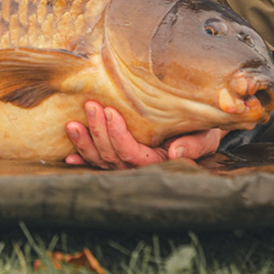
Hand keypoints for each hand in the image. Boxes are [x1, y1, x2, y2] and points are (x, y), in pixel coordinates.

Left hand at [64, 101, 223, 168]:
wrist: (197, 128)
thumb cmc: (201, 129)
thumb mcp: (204, 135)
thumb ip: (194, 145)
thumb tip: (176, 152)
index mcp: (159, 162)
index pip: (132, 153)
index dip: (118, 135)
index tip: (110, 111)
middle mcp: (139, 167)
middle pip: (112, 155)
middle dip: (99, 131)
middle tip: (91, 106)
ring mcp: (126, 165)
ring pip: (100, 160)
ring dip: (85, 143)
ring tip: (72, 124)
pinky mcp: (118, 159)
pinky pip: (97, 164)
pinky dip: (82, 159)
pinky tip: (69, 156)